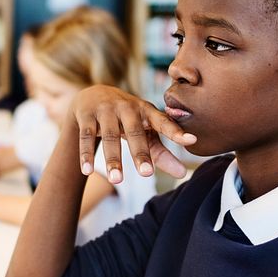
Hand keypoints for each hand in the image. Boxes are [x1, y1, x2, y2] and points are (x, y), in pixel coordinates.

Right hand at [69, 85, 196, 182]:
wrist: (92, 95)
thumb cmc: (126, 118)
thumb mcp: (144, 131)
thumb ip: (161, 152)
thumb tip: (183, 174)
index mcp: (146, 110)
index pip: (163, 121)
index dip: (176, 131)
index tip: (191, 141)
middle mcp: (127, 107)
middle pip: (134, 132)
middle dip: (140, 152)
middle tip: (146, 174)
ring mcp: (105, 110)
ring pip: (109, 136)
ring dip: (113, 158)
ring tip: (116, 181)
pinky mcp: (86, 115)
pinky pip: (86, 136)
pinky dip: (86, 154)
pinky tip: (87, 170)